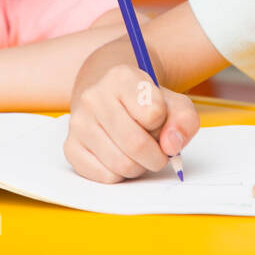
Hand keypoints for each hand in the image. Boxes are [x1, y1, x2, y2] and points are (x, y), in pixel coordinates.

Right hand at [64, 62, 199, 181]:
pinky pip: (104, 176)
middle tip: (158, 151)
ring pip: (120, 165)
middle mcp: (93, 97)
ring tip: (138, 152)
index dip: (163, 124)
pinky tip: (120, 156)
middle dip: (156, 157)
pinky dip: (120, 175)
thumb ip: (184, 121)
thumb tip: (171, 146)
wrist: (111, 96)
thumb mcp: (173, 103)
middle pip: (136, 145)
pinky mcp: (70, 147)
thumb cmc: (145, 103)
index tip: (158, 120)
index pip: (154, 114)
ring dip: (139, 167)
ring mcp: (78, 122)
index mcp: (120, 77)